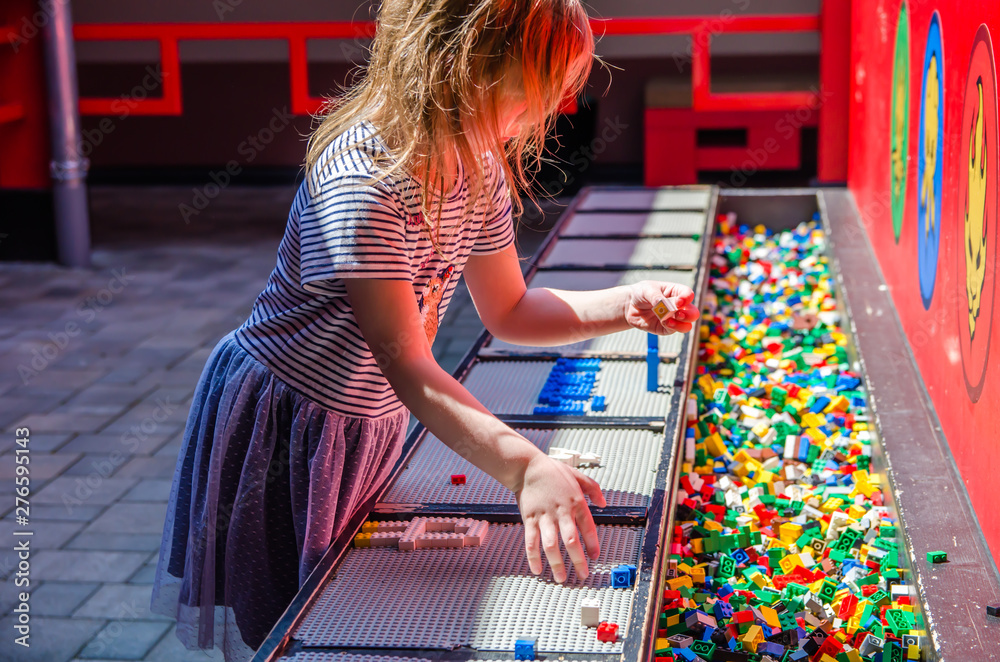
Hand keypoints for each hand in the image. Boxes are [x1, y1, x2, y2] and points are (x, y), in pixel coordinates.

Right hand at [515, 453, 606, 582]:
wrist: (528, 467)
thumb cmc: (553, 471)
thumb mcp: (578, 476)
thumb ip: (593, 489)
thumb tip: (603, 503)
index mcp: (576, 502)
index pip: (588, 527)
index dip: (592, 544)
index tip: (595, 556)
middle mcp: (561, 511)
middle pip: (571, 540)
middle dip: (578, 560)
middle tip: (583, 574)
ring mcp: (544, 516)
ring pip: (551, 545)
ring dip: (556, 563)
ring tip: (560, 578)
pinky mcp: (529, 518)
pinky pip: (531, 541)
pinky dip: (533, 557)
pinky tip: (537, 569)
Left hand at [624, 281, 699, 334]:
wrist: (629, 306)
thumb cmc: (641, 293)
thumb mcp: (647, 290)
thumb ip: (656, 297)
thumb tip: (664, 306)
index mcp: (676, 292)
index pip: (688, 294)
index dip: (687, 298)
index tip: (679, 301)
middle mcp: (678, 306)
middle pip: (693, 312)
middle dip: (689, 315)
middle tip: (678, 314)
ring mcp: (673, 318)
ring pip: (687, 325)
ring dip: (681, 323)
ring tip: (668, 319)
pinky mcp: (666, 328)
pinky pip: (674, 330)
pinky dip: (671, 327)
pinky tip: (664, 322)